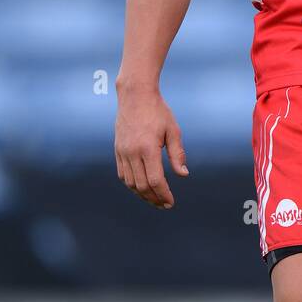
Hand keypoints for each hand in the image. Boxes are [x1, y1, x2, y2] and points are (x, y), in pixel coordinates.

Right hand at [114, 85, 187, 208]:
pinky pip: (122, 174)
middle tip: (164, 205)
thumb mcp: (173, 131)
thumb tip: (183, 175)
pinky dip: (132, 185)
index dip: (163, 194)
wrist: (135, 96)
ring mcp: (122, 152)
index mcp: (148, 148)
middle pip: (142, 185)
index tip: (171, 202)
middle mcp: (132, 152)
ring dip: (142, 194)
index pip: (155, 180)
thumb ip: (177, 154)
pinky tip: (142, 188)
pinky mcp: (117, 150)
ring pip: (130, 183)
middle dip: (154, 199)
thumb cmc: (158, 112)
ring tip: (154, 200)